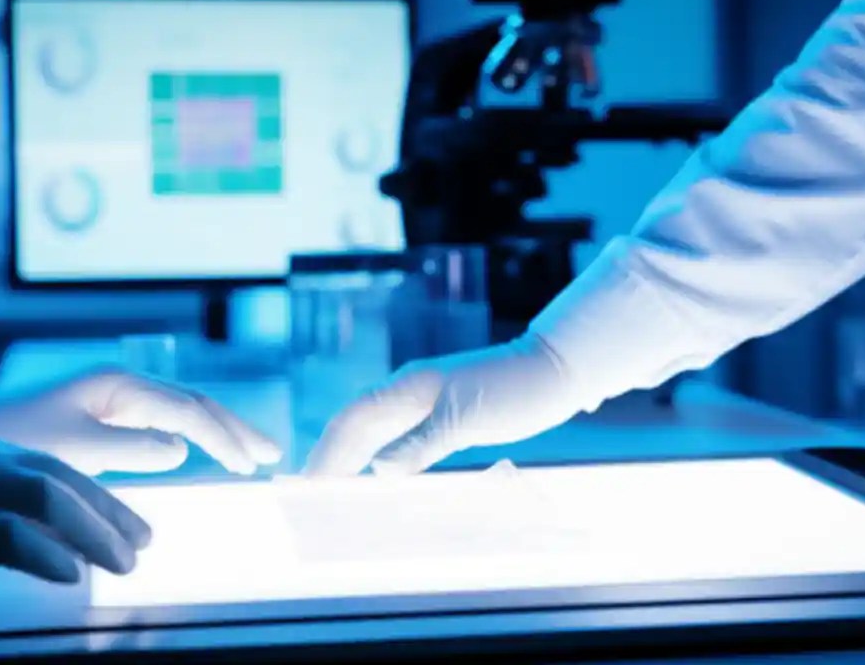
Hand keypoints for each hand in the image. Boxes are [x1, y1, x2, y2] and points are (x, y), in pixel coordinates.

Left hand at [0, 366, 280, 475]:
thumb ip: (129, 448)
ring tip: (253, 453)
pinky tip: (203, 449)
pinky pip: (160, 423)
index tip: (251, 465)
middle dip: (233, 427)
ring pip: (179, 412)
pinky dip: (191, 436)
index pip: (185, 409)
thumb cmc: (12, 437)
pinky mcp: (103, 414)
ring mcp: (113, 396)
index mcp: (118, 382)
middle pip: (192, 403)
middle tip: (273, 454)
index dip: (222, 437)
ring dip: (218, 431)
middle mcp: (120, 383)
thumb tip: (180, 448)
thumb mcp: (72, 446)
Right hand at [0, 412, 147, 652]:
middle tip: (142, 538)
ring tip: (128, 560)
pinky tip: (74, 578)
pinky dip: (52, 554)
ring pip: (46, 491)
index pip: (25, 456)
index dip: (79, 490)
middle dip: (105, 506)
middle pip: (51, 467)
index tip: (112, 518)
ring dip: (97, 528)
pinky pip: (10, 536)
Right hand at [305, 337, 579, 475]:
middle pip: (356, 428)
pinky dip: (381, 461)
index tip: (307, 484)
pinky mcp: (444, 415)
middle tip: (308, 495)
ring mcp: (426, 403)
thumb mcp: (466, 419)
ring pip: (375, 434)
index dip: (327, 453)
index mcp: (407, 387)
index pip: (352, 421)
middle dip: (331, 459)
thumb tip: (377, 470)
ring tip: (331, 490)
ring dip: (352, 461)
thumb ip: (420, 443)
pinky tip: (378, 479)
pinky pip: (399, 440)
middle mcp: (410, 392)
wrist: (557, 369)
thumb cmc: (515, 389)